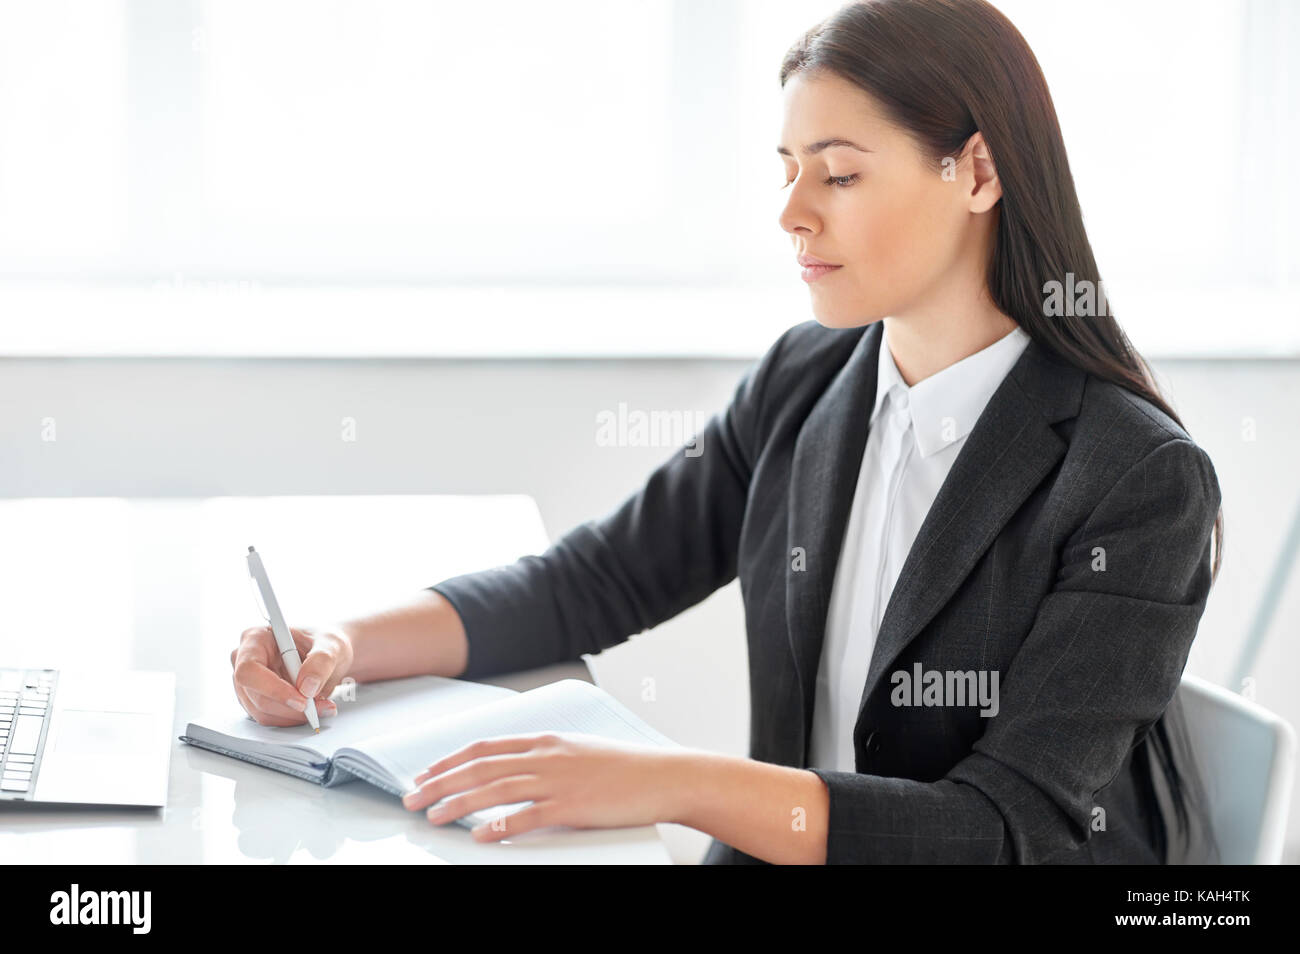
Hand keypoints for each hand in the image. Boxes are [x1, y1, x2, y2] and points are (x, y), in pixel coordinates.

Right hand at [231, 624, 351, 725]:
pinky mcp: (258, 700)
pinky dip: (294, 718)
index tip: (301, 700)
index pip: (249, 670)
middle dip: (290, 707)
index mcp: (256, 639)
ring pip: (263, 712)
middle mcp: (246, 661)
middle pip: (256, 696)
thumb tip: (307, 687)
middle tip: (320, 707)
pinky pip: (271, 718)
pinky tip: (313, 709)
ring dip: (294, 716)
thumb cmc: (324, 642)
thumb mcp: (330, 644)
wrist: (329, 655)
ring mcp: (250, 683)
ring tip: (322, 706)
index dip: (272, 688)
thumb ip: (321, 662)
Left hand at [400, 732, 684, 840]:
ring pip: (494, 789)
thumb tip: (512, 768)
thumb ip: (545, 756)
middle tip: (412, 797)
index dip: (450, 760)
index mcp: (545, 740)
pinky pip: (526, 817)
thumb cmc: (623, 768)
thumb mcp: (578, 750)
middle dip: (440, 782)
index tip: (426, 773)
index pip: (484, 747)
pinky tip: (479, 835)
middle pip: (479, 767)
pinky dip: (498, 825)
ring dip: (457, 803)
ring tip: (432, 816)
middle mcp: (545, 756)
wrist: (662, 777)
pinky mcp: (571, 806)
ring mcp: (558, 780)